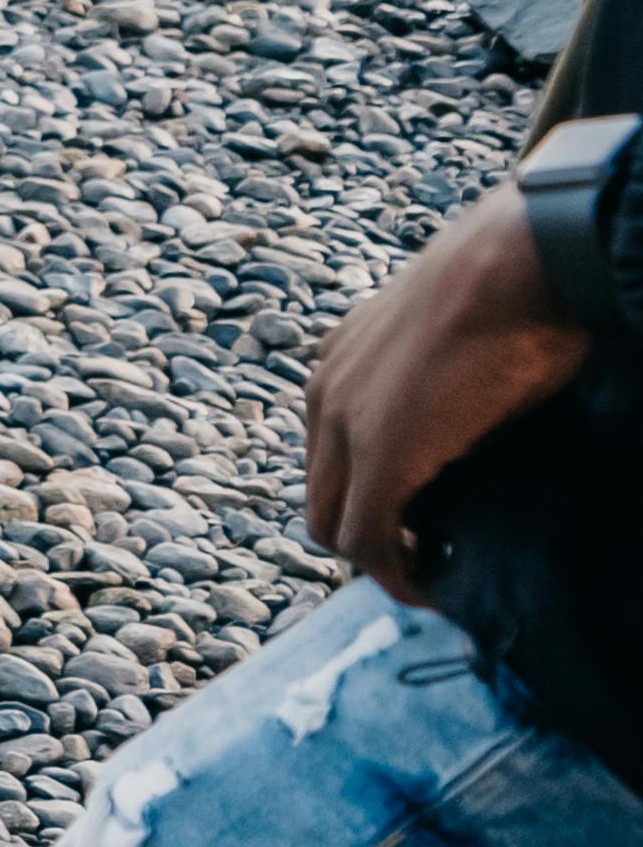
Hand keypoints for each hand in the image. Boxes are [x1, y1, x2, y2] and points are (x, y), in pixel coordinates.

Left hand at [306, 177, 588, 602]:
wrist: (522, 260)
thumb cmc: (513, 285)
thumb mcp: (457, 337)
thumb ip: (443, 386)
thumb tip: (477, 427)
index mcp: (340, 364)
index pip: (333, 456)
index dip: (372, 499)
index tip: (421, 528)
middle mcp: (325, 395)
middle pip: (323, 496)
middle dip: (369, 539)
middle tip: (426, 564)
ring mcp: (343, 424)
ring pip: (335, 524)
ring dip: (380, 560)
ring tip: (434, 577)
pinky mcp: (378, 454)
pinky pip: (368, 538)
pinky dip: (397, 574)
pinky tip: (436, 586)